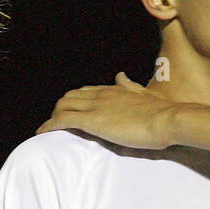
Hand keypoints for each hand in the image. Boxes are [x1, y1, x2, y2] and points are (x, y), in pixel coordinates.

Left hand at [36, 72, 177, 147]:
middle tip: (57, 123)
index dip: (75, 101)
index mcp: (114, 89)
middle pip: (70, 97)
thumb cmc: (161, 112)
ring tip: (49, 129)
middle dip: (60, 109)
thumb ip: (130, 85)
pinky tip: (41, 133)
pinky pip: (63, 121)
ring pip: (63, 105)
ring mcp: (96, 106)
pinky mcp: (93, 121)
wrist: (168, 119)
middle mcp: (102, 94)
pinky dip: (49, 126)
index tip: (71, 111)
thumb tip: (120, 75)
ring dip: (53, 116)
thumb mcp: (144, 93)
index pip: (86, 91)